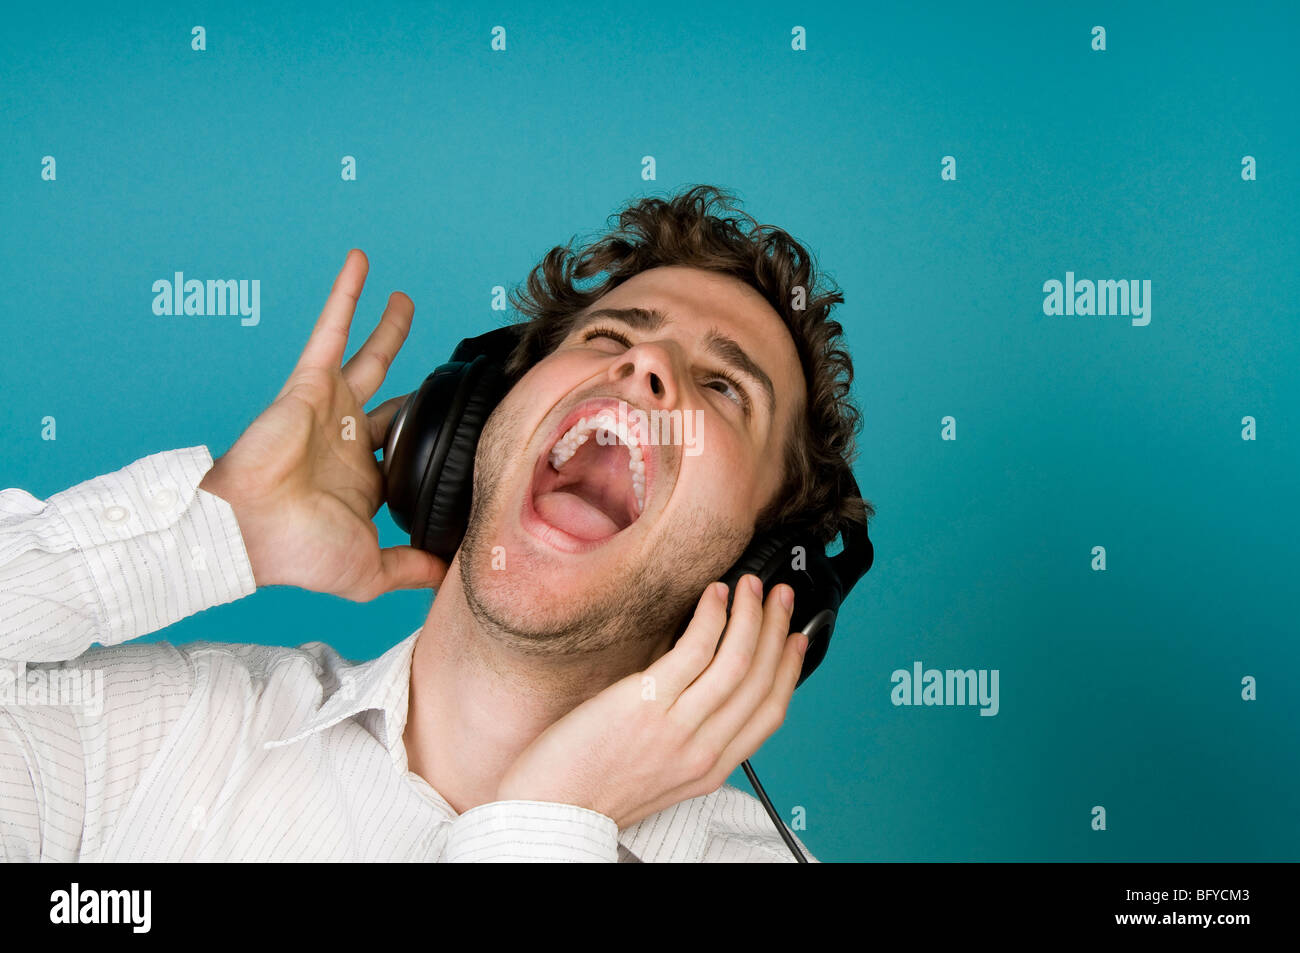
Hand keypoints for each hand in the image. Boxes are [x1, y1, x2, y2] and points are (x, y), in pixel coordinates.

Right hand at [199, 249, 446, 600]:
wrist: (248, 533)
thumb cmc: (297, 553)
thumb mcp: (369, 570)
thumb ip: (409, 569)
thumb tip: (449, 578)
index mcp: (363, 483)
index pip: (406, 457)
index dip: (430, 448)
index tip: (462, 438)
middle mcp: (348, 441)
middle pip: (393, 402)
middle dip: (416, 387)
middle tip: (445, 368)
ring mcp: (330, 409)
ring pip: (368, 358)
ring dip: (386, 327)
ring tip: (404, 298)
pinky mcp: (310, 384)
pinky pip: (331, 329)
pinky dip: (346, 295)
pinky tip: (363, 263)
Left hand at [493, 574, 808, 828]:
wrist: (550, 810)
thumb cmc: (589, 788)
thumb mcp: (660, 773)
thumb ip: (688, 737)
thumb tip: (701, 686)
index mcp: (710, 769)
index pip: (769, 713)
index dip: (789, 669)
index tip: (794, 638)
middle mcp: (702, 750)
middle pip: (759, 681)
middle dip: (777, 630)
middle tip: (780, 597)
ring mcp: (677, 727)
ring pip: (736, 661)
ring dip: (751, 616)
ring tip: (751, 586)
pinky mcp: (645, 702)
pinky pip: (694, 650)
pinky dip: (712, 617)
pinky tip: (714, 595)